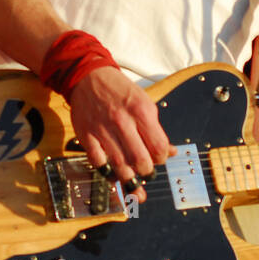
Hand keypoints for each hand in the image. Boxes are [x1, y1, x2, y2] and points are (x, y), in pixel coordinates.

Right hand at [68, 67, 173, 202]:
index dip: (162, 159)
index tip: (159, 159)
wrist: (89, 77)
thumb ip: (156, 129)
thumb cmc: (119, 91)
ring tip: (134, 182)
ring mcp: (103, 130)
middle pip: (141, 161)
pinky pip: (99, 163)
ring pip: (120, 166)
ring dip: (129, 179)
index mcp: (142, 112)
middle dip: (147, 172)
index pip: (159, 148)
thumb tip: (171, 152)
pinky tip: (113, 174)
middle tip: (146, 171)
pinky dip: (108, 173)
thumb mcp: (144, 103)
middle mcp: (123, 121)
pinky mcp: (87, 136)